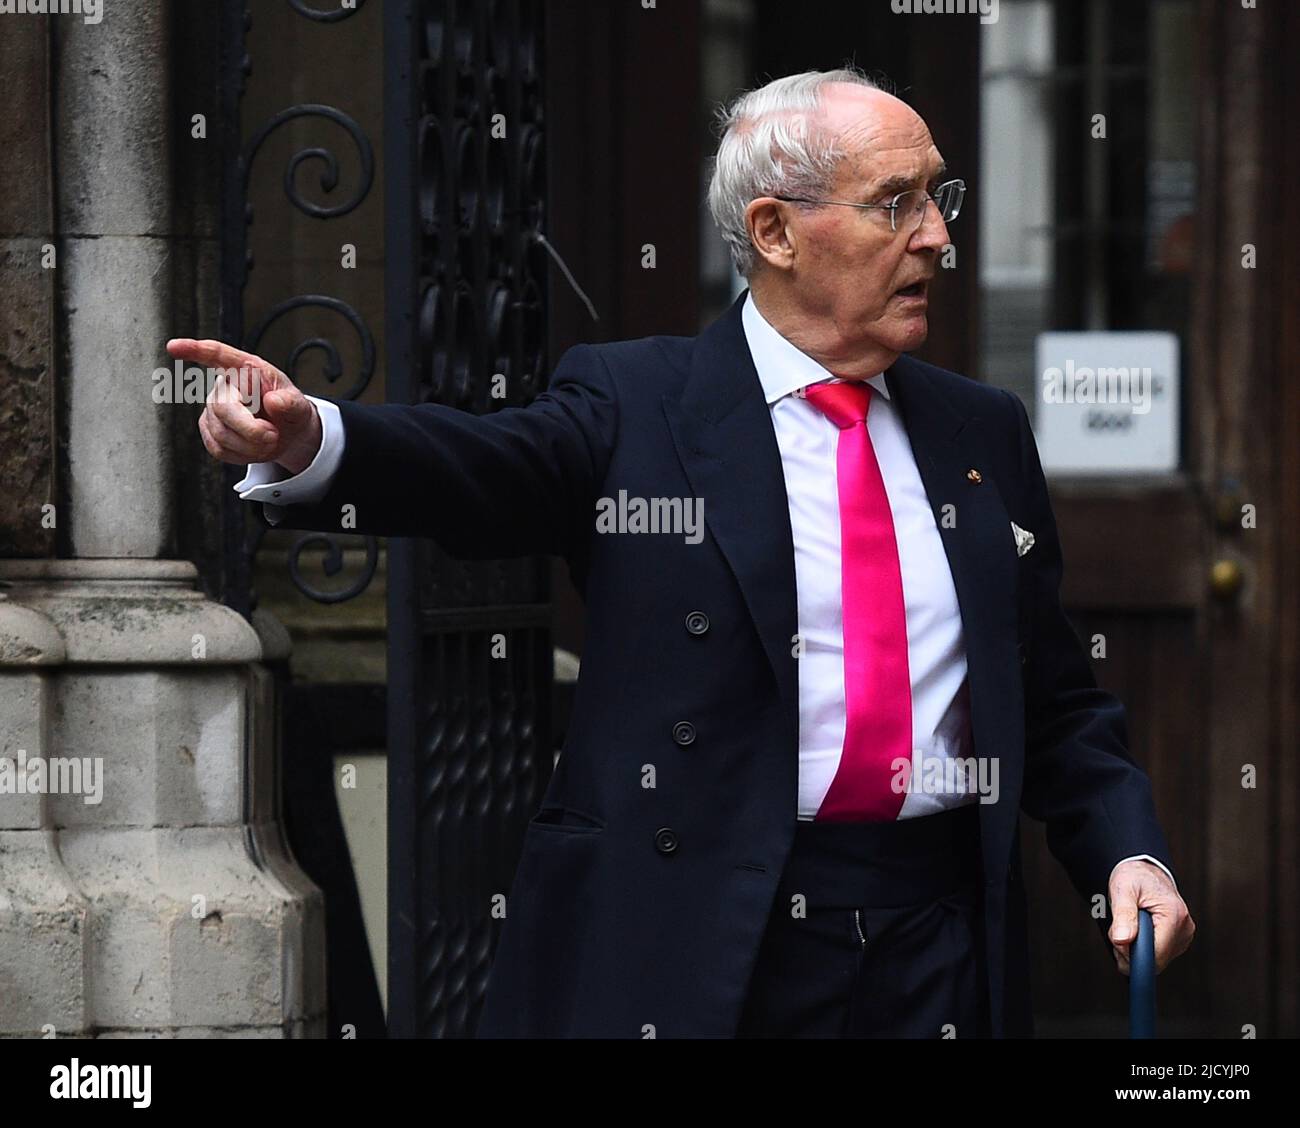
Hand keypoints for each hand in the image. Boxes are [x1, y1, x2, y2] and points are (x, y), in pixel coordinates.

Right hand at [167, 338, 322, 474]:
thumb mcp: (300, 405)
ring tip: (269, 439)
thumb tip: (274, 401)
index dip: (195, 350)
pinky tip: (254, 446)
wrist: (287, 434)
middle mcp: (225, 386)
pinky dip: (242, 454)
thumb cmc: (289, 410)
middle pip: (222, 408)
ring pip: (221, 434)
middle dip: (249, 429)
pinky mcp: (209, 431)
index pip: (218, 355)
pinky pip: (219, 449)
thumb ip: (292, 403)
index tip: (174, 347)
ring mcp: (213, 409)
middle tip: (273, 436)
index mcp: (246, 369)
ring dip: (251, 445)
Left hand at [1107, 859, 1194, 974]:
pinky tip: (1137, 931)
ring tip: (1129, 926)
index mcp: (1175, 916)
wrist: (1145, 870)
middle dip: (1131, 951)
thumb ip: (1123, 914)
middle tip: (1118, 930)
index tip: (1116, 943)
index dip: (1132, 955)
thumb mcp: (1123, 889)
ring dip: (1136, 949)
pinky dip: (1143, 948)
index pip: (1156, 955)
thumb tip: (1122, 940)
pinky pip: (1158, 956)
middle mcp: (1185, 929)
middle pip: (1155, 961)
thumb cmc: (1134, 876)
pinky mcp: (1179, 941)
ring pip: (1156, 961)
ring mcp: (1184, 936)